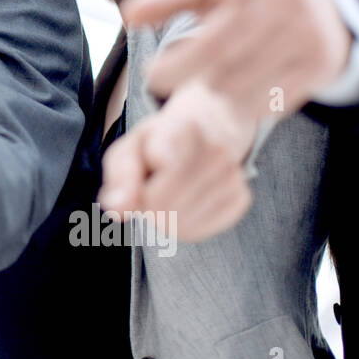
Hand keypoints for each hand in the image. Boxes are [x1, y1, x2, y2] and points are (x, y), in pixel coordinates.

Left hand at [99, 80, 255, 243]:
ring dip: (163, 217)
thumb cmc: (159, 143)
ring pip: (178, 225)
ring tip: (167, 190)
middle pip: (161, 204)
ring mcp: (233, 174)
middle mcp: (214, 148)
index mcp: (181, 125)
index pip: (167, 151)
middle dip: (144, 204)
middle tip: (148, 185)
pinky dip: (182, 226)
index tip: (154, 161)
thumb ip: (121, 176)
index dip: (155, 164)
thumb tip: (117, 212)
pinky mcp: (241, 198)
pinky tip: (184, 203)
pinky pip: (197, 233)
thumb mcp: (131, 147)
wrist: (210, 126)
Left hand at [122, 0, 351, 123]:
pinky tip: (235, 93)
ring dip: (212, 89)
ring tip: (200, 83)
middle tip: (155, 80)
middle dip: (180, 70)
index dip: (171, 11)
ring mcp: (308, 32)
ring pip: (242, 80)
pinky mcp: (321, 63)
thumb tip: (129, 16)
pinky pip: (271, 98)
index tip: (143, 52)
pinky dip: (245, 102)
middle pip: (219, 49)